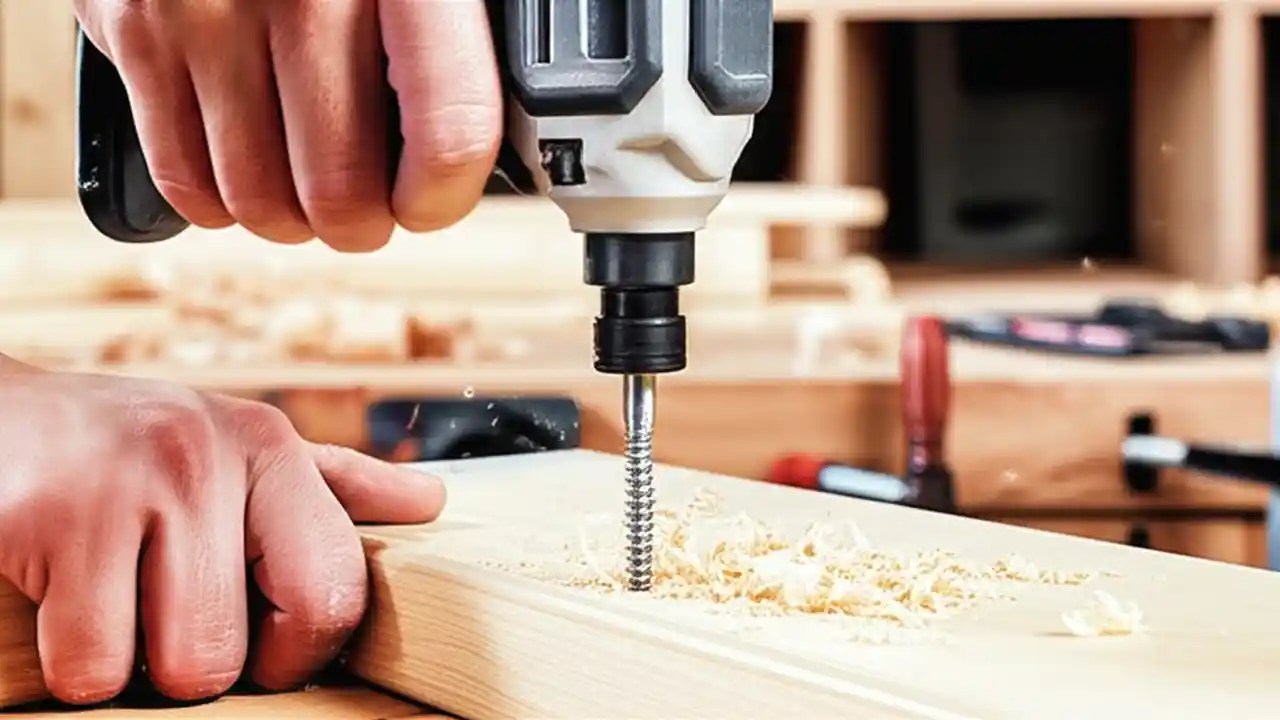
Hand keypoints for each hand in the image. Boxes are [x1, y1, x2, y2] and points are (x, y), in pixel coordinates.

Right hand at [0, 365, 445, 703]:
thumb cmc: (128, 450)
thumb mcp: (237, 449)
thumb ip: (332, 484)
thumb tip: (429, 500)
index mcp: (268, 446)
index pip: (336, 590)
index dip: (298, 652)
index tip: (262, 650)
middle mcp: (208, 456)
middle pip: (242, 649)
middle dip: (202, 667)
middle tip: (166, 624)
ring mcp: (127, 483)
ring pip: (171, 668)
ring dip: (132, 664)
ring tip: (112, 599)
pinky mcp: (48, 517)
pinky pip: (88, 664)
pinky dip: (73, 659)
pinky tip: (63, 596)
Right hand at [73, 0, 502, 250]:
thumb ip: (458, 44)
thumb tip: (499, 148)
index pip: (450, 133)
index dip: (443, 200)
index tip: (430, 203)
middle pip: (342, 192)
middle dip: (361, 224)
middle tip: (367, 206)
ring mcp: (211, 9)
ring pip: (260, 201)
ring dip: (292, 219)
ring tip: (307, 188)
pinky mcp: (138, 27)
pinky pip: (184, 179)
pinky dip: (221, 200)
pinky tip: (246, 168)